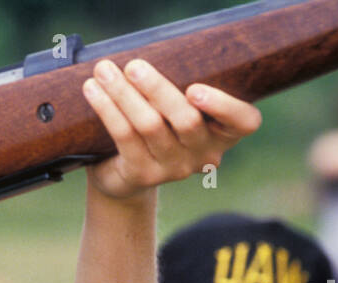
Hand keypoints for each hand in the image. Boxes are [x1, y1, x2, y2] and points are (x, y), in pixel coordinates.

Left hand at [81, 58, 261, 200]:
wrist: (125, 174)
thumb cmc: (159, 126)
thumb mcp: (177, 108)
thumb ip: (181, 88)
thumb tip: (155, 53)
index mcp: (223, 133)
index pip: (244, 122)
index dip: (225, 106)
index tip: (195, 89)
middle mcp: (203, 154)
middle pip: (186, 119)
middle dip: (157, 89)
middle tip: (133, 66)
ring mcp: (174, 168)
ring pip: (150, 126)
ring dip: (124, 94)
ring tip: (104, 71)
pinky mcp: (143, 174)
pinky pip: (124, 136)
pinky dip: (107, 109)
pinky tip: (93, 90)